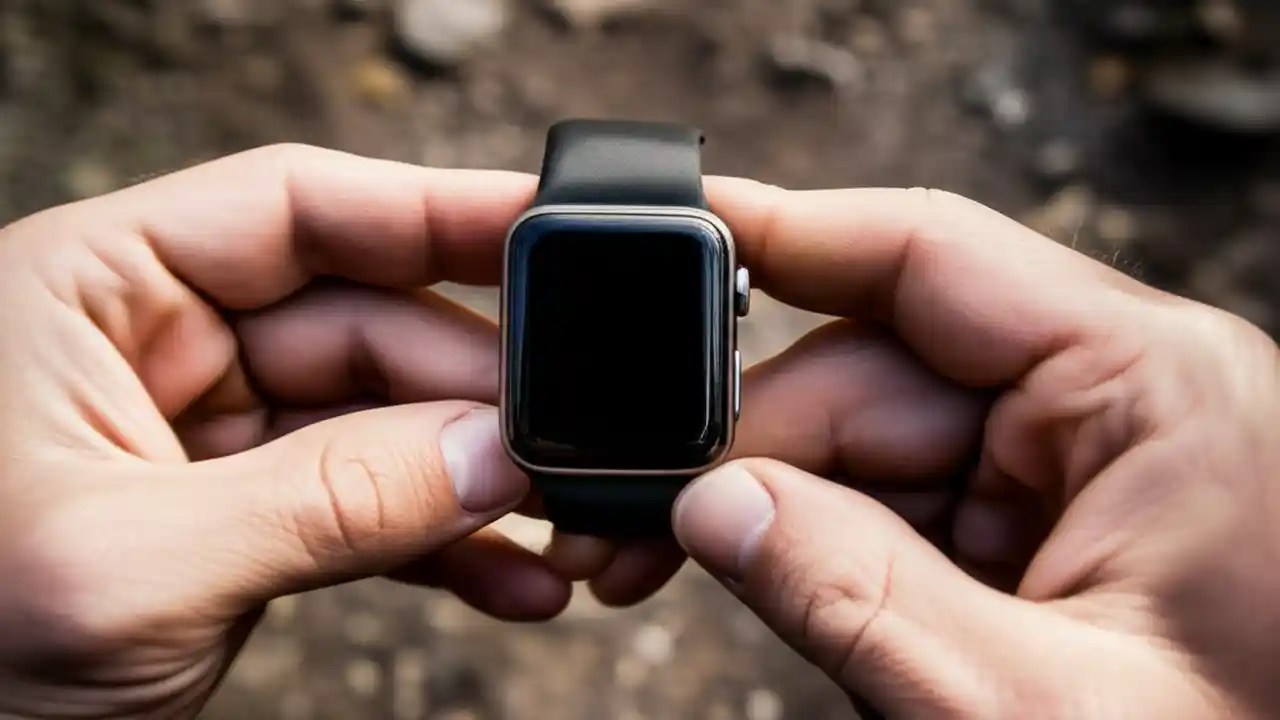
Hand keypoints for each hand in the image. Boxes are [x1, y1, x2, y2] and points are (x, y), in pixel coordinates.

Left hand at [0, 146, 667, 716]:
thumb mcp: (133, 569)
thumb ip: (324, 502)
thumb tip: (489, 457)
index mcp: (96, 289)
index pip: (294, 210)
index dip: (432, 211)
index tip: (544, 228)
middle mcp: (162, 343)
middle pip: (366, 321)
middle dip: (472, 389)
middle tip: (558, 441)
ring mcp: (212, 432)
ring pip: (387, 420)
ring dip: (475, 478)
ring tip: (559, 523)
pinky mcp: (248, 512)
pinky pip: (372, 503)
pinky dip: (445, 542)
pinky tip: (514, 576)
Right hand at [672, 183, 1279, 716]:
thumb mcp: (1033, 707)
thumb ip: (862, 599)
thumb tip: (716, 506)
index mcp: (1148, 389)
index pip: (930, 257)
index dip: (786, 234)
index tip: (675, 231)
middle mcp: (1106, 406)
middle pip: (867, 368)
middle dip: (745, 444)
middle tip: (632, 517)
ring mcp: (1064, 474)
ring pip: (862, 447)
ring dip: (768, 506)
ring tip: (661, 564)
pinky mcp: (1034, 536)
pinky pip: (892, 510)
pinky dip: (816, 548)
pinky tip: (775, 590)